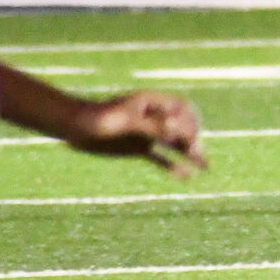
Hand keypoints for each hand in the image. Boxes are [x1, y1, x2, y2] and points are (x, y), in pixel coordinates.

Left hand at [69, 91, 207, 177]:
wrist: (74, 128)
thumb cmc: (99, 119)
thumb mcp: (126, 122)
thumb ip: (152, 126)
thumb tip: (177, 130)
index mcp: (153, 103)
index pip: (182, 109)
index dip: (190, 122)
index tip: (189, 136)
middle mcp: (154, 117)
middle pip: (182, 127)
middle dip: (193, 140)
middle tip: (198, 155)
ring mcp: (147, 133)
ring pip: (175, 144)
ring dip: (189, 154)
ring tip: (206, 166)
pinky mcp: (139, 148)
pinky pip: (161, 157)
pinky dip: (173, 166)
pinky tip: (186, 176)